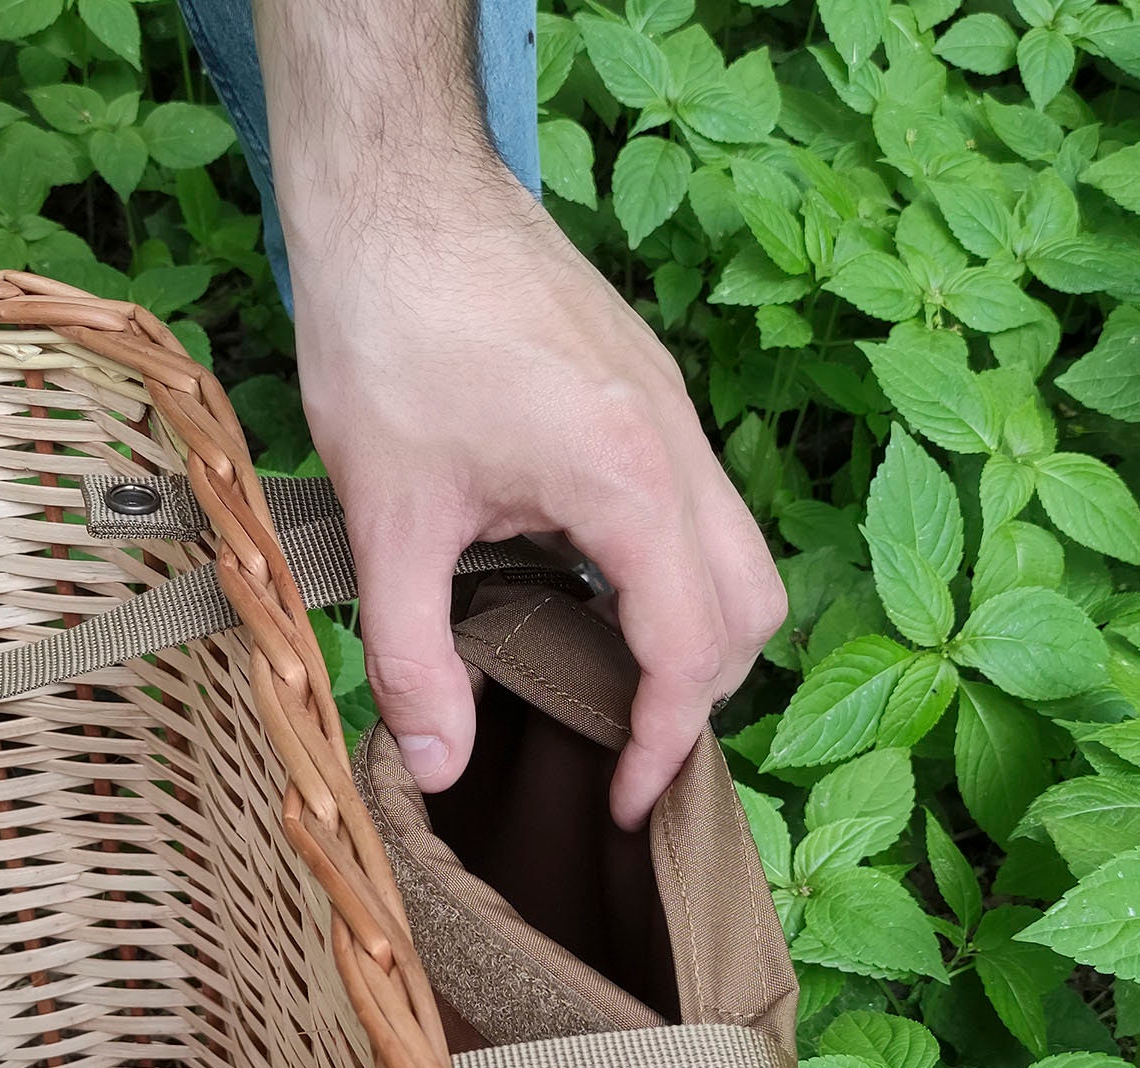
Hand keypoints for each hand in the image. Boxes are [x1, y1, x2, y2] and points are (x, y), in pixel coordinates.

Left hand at [288, 176, 785, 829]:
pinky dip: (672, 575)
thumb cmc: (390, 333)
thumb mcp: (389, 517)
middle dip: (699, 698)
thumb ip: (416, 655)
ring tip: (610, 686)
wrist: (397, 191)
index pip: (689, 650)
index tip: (627, 805)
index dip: (662, 745)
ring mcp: (670, 411)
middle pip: (750, 610)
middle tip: (623, 754)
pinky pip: (700, 508)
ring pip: (739, 556)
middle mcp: (677, 444)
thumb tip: (439, 768)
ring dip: (695, 635)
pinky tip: (586, 594)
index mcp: (629, 480)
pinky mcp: (645, 392)